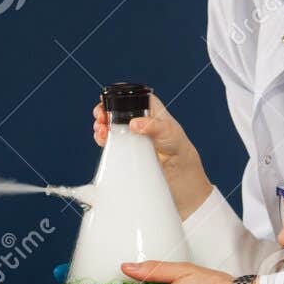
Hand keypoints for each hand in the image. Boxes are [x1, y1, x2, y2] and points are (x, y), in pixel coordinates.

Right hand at [91, 92, 211, 217]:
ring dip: (103, 125)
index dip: (122, 96)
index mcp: (156, 116)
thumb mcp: (172, 137)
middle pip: (121, 112)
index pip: (137, 99)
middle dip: (108, 111)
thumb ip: (156, 127)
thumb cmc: (183, 157)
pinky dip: (104, 140)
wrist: (183, 187)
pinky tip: (101, 138)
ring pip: (114, 128)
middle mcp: (144, 127)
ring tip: (99, 128)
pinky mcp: (129, 155)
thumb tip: (135, 123)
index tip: (109, 99)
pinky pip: (113, 144)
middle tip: (100, 115)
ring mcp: (135, 141)